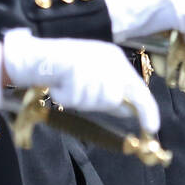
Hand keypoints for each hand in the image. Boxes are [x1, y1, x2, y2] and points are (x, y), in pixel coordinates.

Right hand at [1, 29, 160, 132]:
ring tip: (66, 87)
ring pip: (97, 99)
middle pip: (115, 97)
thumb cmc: (62, 72)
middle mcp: (106, 57)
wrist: (32, 58)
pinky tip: (58, 86)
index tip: (152, 127)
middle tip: (77, 94)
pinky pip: (76, 98)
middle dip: (98, 103)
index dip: (147, 109)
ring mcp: (91, 60)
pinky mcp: (74, 66)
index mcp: (113, 58)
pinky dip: (65, 97)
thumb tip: (131, 112)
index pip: (138, 88)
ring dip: (79, 100)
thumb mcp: (92, 82)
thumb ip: (111, 95)